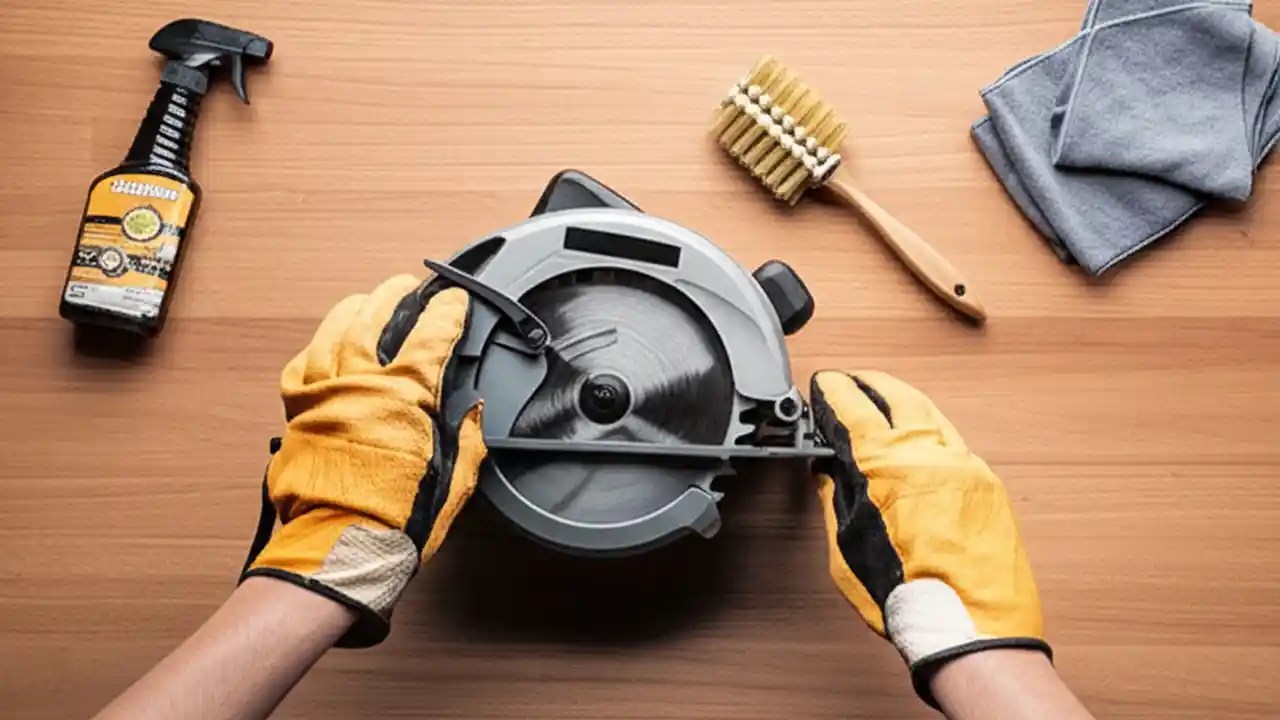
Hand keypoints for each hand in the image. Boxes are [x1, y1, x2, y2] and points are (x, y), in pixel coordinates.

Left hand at [242, 275, 485, 646]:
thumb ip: (467, 436)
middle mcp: (359, 383)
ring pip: (333, 330)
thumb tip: (474, 409)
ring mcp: (322, 393)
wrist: (336, 549)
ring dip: (353, 309)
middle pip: (376, 315)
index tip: (455, 300)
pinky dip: (317, 347)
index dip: (447, 310)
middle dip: (396, 294)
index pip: (431, 334)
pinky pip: (303, 364)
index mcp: (404, 396)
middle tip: (410, 286)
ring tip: (367, 299)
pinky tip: (326, 343)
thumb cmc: (395, 520)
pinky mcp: (297, 412)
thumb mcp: (454, 479)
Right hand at [810, 371, 1047, 705]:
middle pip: (898, 396)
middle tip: (850, 382)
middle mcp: (933, 456)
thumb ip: (836, 498)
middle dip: (870, 383)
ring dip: (901, 400)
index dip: (834, 391)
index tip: (824, 385)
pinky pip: (952, 441)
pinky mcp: (988, 484)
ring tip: (881, 401)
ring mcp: (966, 467)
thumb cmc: (910, 600)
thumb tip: (828, 469)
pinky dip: (928, 429)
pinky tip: (914, 438)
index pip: (856, 409)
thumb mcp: (847, 548)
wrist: (973, 629)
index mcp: (891, 469)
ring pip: (930, 412)